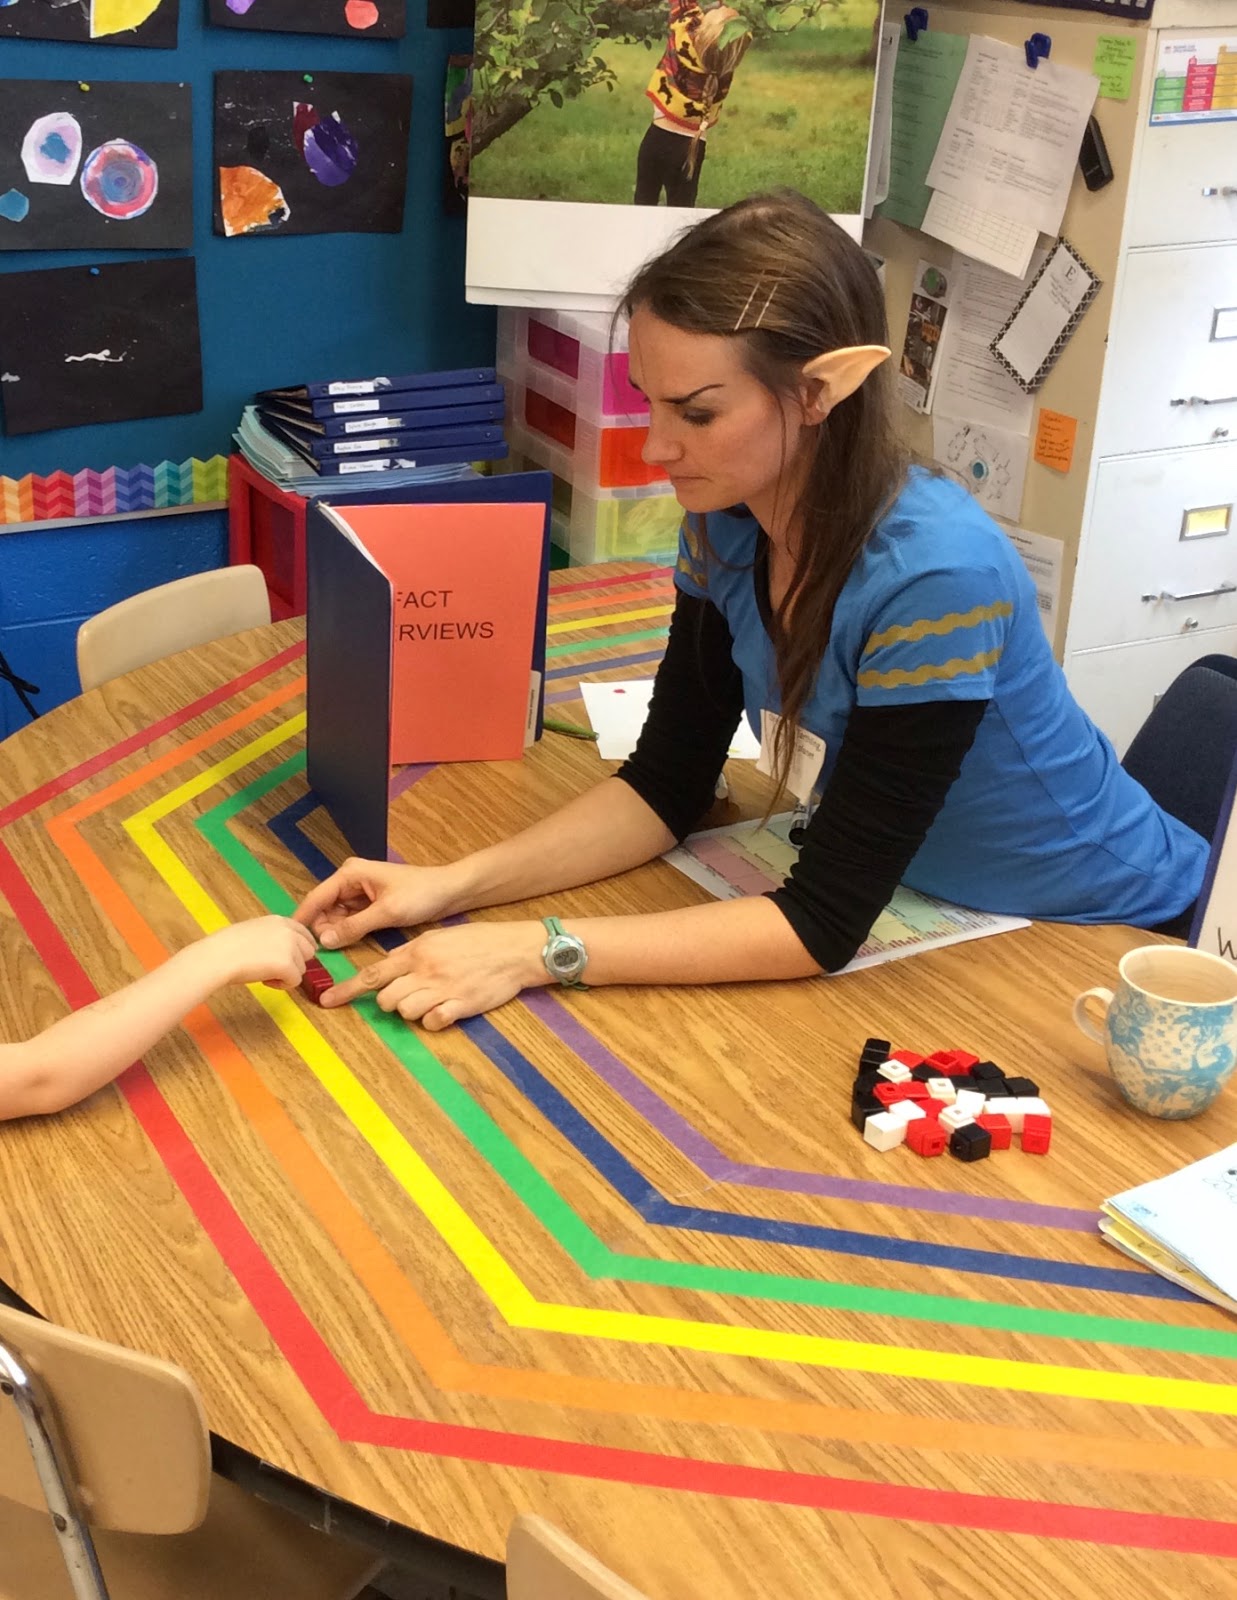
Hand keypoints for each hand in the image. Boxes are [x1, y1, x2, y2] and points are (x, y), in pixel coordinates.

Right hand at [198, 915, 317, 988]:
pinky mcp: (287, 965)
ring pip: (302, 968)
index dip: (299, 949)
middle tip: (273, 969)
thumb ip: (272, 936)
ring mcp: (290, 947)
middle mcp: (288, 931)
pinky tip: (265, 981)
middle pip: (308, 951)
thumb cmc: (226, 948)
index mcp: (279, 920)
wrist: (216, 958)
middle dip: (295, 962)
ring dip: (286, 975)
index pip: (304, 933)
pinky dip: (282, 985)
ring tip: (263, 974)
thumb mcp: (253, 931)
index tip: (290, 958)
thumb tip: (284, 950)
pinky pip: (295, 981)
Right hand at [293, 858, 463, 949]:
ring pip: (335, 917)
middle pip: (323, 909)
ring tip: (331, 952)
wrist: (449, 892)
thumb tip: (324, 941)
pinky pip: (349, 921)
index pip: (317, 897)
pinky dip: (347, 932)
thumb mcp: (387, 911)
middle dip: (321, 929)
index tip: (291, 940)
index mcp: (350, 874)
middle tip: (317, 954)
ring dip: (334, 932)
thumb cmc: (421, 894)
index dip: (303, 919)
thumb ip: (354, 926)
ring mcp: (358, 894)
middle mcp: (350, 881)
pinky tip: (346, 945)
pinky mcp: (368, 905)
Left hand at [321, 921, 546, 1030]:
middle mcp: (425, 971)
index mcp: (416, 952)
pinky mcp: (461, 1006)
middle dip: (390, 1002)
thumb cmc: (476, 941)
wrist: (514, 949)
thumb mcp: (437, 938)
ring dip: (412, 1011)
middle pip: (386, 999)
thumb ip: (411, 954)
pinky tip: (446, 1010)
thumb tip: (386, 970)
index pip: (372, 974)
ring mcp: (443, 989)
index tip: (326, 1002)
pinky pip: (432, 1023)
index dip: (346, 990)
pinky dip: (434, 1020)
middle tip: (409, 994)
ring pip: (406, 1012)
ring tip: (431, 999)